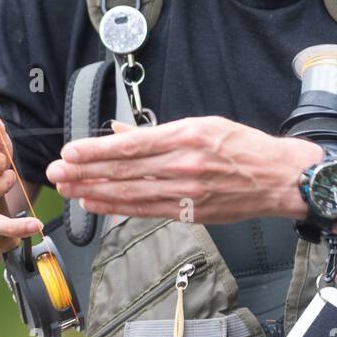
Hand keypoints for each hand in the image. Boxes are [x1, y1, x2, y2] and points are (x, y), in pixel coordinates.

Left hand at [45, 115, 319, 223]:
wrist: (279, 179)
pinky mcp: (190, 212)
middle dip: (86, 173)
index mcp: (187, 136)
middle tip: (57, 174)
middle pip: (125, 170)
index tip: (70, 152)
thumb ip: (159, 131)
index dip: (97, 151)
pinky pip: (146, 210)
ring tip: (68, 190)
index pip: (131, 145)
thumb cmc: (243, 147)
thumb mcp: (203, 124)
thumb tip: (119, 131)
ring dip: (95, 192)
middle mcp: (184, 164)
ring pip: (131, 193)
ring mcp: (187, 192)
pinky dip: (117, 208)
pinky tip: (96, 204)